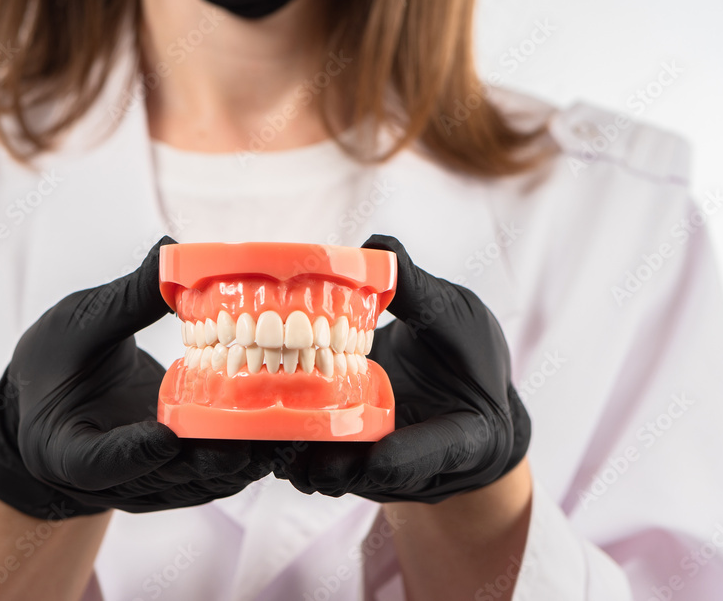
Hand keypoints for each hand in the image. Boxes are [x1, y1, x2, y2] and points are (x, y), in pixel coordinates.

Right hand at [0, 237, 269, 518]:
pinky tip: (286, 427)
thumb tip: (170, 247)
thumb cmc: (54, 365)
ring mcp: (150, 487)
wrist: (52, 409)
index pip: (101, 461)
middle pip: (168, 478)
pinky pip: (218, 475)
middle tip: (258, 430)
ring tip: (288, 428)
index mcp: (68, 448)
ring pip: (203, 482)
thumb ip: (126, 300)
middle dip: (215, 456)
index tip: (166, 434)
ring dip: (246, 460)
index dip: (134, 453)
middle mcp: (114, 480)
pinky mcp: (180, 481)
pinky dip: (250, 456)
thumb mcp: (78, 325)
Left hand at [278, 235, 529, 502]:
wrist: (465, 401)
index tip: (374, 455)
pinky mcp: (348, 464)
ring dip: (296, 457)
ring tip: (260, 426)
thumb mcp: (454, 318)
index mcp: (462, 436)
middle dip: (327, 464)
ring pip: (331, 476)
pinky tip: (254, 418)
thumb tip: (377, 246)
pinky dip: (287, 446)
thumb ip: (417, 292)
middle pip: (365, 477)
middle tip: (287, 440)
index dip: (400, 460)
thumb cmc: (468, 359)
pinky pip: (314, 463)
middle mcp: (416, 466)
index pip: (430, 456)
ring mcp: (378, 470)